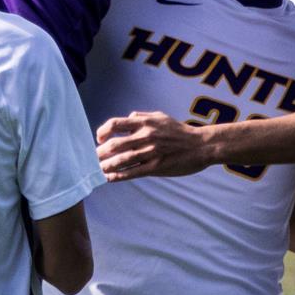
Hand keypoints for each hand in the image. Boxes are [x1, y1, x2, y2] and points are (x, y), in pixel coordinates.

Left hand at [96, 111, 213, 180]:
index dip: (103, 131)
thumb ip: (142, 116)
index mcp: (145, 122)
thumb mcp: (161, 117)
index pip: (115, 124)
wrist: (201, 146)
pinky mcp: (155, 167)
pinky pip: (132, 172)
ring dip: (106, 166)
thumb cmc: (180, 131)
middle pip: (114, 144)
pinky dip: (118, 176)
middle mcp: (145, 136)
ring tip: (97, 169)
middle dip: (100, 153)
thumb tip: (128, 117)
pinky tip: (109, 178)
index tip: (100, 139)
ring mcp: (150, 153)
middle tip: (94, 158)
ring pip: (121, 160)